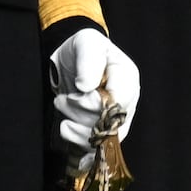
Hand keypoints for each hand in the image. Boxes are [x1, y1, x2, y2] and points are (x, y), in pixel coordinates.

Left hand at [48, 31, 141, 171]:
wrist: (73, 61)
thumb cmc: (83, 49)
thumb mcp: (86, 43)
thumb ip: (89, 60)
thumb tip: (86, 86)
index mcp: (128, 77)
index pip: (119, 101)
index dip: (95, 104)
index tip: (74, 95)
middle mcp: (127, 100)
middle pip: (111, 122)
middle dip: (81, 114)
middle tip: (62, 100)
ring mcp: (117, 117)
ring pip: (103, 137)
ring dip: (77, 129)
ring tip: (62, 108)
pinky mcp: (105, 129)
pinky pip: (98, 146)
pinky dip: (80, 143)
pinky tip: (67, 130)